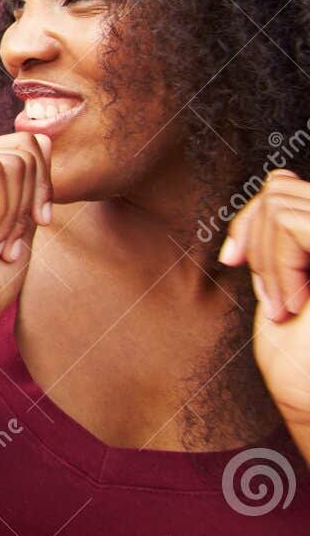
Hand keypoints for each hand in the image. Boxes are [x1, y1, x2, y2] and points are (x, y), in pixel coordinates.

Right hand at [0, 134, 51, 341]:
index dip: (42, 185)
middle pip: (21, 148)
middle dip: (29, 201)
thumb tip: (43, 135)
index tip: (35, 225)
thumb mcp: (19, 216)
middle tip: (7, 243)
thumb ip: (27, 179)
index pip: (22, 144)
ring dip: (14, 214)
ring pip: (10, 163)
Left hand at [219, 171, 309, 423]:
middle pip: (281, 189)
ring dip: (267, 258)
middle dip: (254, 237)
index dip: (251, 218)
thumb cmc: (302, 356)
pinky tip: (292, 307)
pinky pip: (291, 223)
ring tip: (282, 307)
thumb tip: (280, 179)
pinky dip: (278, 264)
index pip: (287, 188)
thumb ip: (289, 235)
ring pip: (282, 202)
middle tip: (262, 291)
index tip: (233, 260)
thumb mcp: (290, 277)